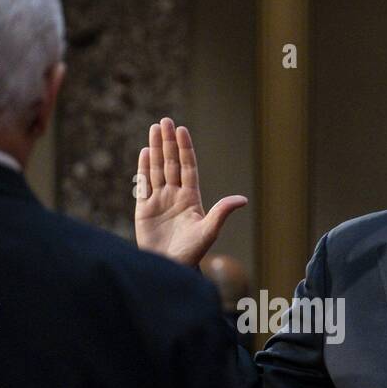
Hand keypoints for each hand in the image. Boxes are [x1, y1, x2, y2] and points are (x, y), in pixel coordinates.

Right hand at [134, 117, 246, 266]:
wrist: (170, 267)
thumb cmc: (191, 253)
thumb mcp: (208, 232)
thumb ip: (221, 212)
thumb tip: (242, 199)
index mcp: (191, 198)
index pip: (188, 167)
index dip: (185, 148)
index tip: (181, 129)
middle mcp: (175, 195)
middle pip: (171, 163)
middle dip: (168, 142)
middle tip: (165, 121)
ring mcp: (159, 200)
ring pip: (157, 169)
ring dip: (156, 149)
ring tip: (154, 129)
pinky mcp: (144, 209)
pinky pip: (144, 184)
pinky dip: (143, 168)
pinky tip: (146, 151)